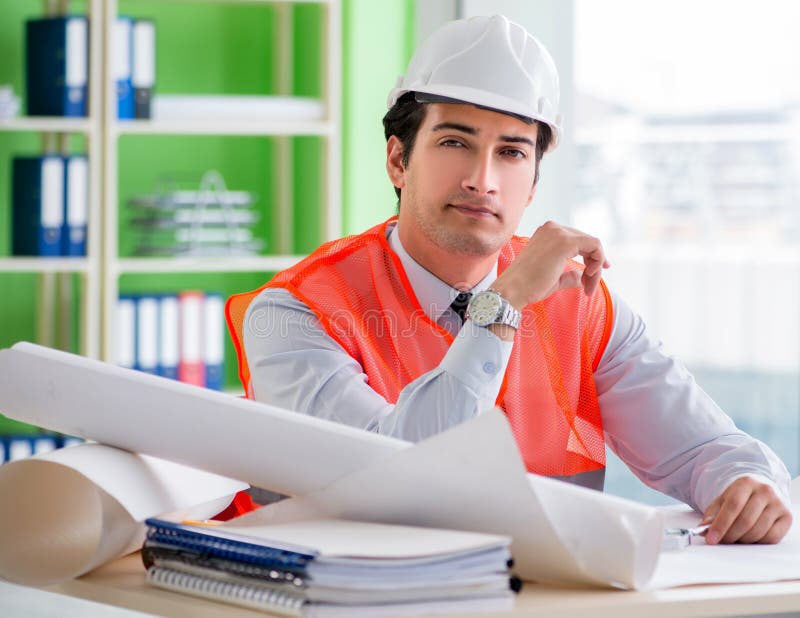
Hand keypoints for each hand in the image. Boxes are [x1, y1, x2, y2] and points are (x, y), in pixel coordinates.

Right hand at [492, 221, 609, 308]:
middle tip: (590, 286)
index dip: (591, 257)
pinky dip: (598, 261)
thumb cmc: (527, 286)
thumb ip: (569, 275)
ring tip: (588, 286)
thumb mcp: (553, 277)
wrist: (513, 289)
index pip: (578, 241)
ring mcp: (559, 233)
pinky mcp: (565, 242)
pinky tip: (588, 275)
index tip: (593, 274)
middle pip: (587, 242)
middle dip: (595, 265)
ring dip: (596, 266)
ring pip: (593, 244)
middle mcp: (553, 228)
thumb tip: (582, 277)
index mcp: (547, 233)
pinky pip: (595, 246)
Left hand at [701, 476, 791, 544]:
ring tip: (734, 538)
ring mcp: (778, 503)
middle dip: (730, 535)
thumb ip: (712, 513)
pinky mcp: (787, 517)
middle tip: (721, 541)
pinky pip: (771, 537)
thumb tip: (703, 529)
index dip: (720, 525)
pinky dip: (757, 542)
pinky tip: (749, 538)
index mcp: (746, 483)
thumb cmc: (740, 497)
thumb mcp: (723, 499)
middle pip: (745, 520)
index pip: (732, 506)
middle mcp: (765, 491)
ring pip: (758, 531)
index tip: (711, 538)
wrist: (762, 490)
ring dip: (742, 540)